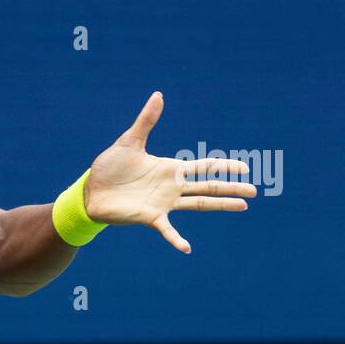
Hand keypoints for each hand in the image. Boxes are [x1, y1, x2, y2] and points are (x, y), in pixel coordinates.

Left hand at [82, 92, 256, 253]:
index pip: (204, 166)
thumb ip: (146, 121)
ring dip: (220, 206)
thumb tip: (159, 95)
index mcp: (170, 169)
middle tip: (254, 191)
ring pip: (197, 204)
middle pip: (208, 187)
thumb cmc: (110, 167)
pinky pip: (167, 230)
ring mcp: (163, 203)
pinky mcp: (149, 217)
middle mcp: (172, 187)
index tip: (244, 168)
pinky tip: (187, 248)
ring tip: (242, 206)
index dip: (224, 166)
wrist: (91, 190)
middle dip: (231, 188)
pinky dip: (176, 239)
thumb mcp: (130, 141)